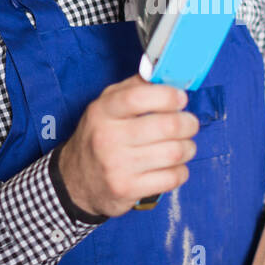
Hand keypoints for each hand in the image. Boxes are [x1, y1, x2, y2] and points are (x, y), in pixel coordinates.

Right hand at [57, 74, 197, 217]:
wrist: (75, 180)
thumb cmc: (99, 137)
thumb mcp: (106, 106)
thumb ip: (133, 88)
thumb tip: (164, 75)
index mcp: (103, 111)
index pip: (138, 97)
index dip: (167, 96)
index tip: (180, 99)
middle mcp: (107, 138)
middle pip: (167, 126)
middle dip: (188, 123)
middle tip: (189, 124)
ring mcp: (117, 166)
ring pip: (174, 152)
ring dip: (188, 148)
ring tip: (184, 145)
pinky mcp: (128, 189)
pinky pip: (172, 178)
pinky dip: (181, 171)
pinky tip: (173, 166)